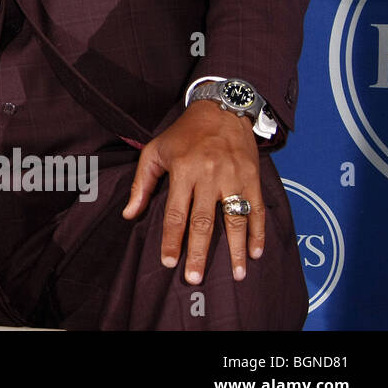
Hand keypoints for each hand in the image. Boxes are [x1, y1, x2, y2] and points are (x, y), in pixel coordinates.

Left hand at [122, 99, 262, 284]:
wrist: (222, 109)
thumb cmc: (183, 133)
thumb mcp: (155, 151)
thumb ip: (142, 183)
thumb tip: (129, 214)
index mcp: (183, 169)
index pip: (175, 212)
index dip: (171, 239)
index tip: (168, 262)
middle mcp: (209, 175)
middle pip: (204, 221)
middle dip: (199, 252)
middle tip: (195, 279)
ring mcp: (234, 177)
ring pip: (235, 220)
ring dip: (235, 250)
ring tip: (235, 275)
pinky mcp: (253, 178)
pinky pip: (257, 210)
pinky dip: (258, 233)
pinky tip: (255, 253)